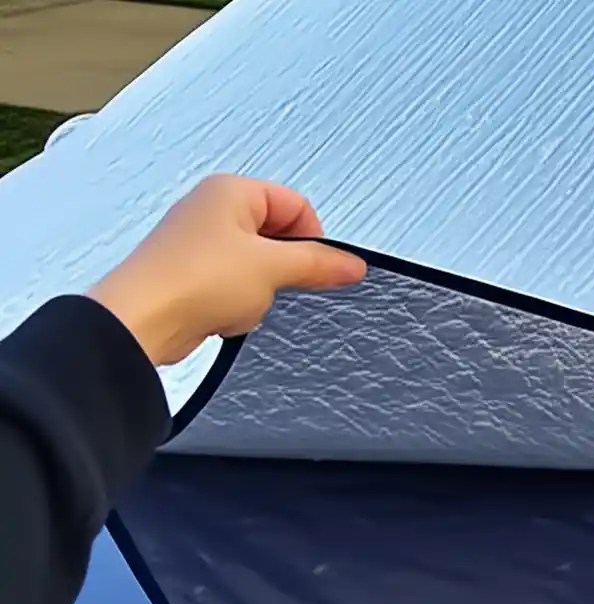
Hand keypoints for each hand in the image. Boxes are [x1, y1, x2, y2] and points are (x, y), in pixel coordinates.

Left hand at [87, 174, 366, 365]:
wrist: (140, 321)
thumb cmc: (191, 279)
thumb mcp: (273, 268)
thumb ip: (319, 263)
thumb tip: (351, 264)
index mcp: (231, 189)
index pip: (297, 205)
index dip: (314, 239)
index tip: (320, 267)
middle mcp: (210, 209)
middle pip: (277, 236)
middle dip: (283, 268)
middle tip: (276, 284)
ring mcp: (197, 243)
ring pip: (255, 266)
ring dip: (258, 290)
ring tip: (238, 301)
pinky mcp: (187, 276)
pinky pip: (231, 287)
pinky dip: (235, 304)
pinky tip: (222, 314)